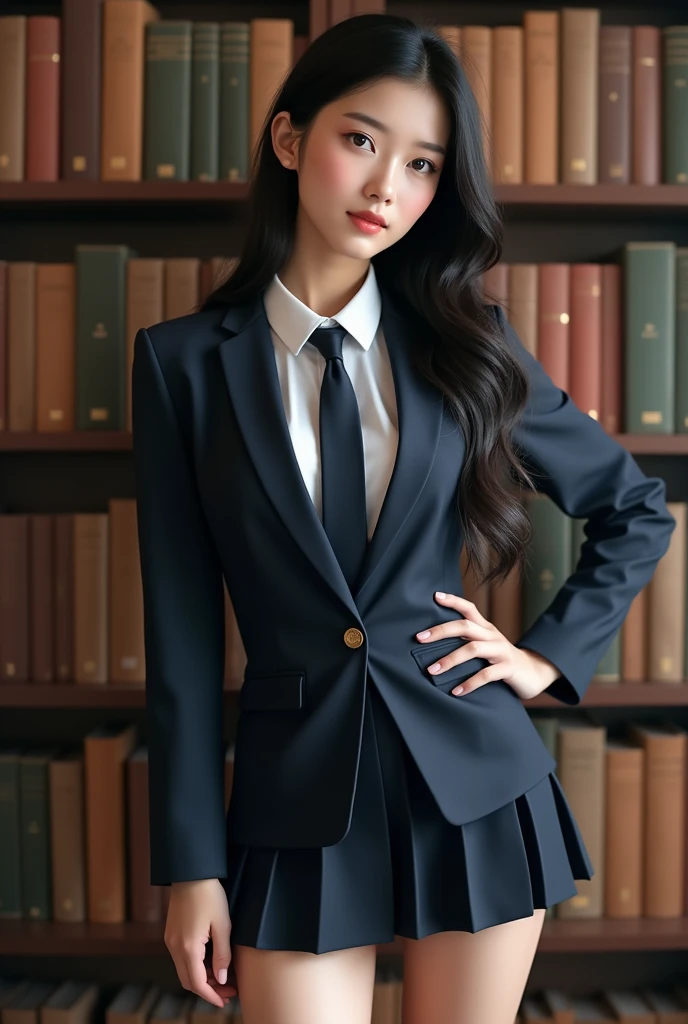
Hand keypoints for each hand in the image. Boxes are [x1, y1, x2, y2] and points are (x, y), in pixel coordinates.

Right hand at [164, 878, 237, 1005]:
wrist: (191, 872)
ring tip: (222, 977)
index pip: (197, 983)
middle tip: (228, 991)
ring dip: (201, 978)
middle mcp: (174, 947)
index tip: (225, 1000)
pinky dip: (194, 966)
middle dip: (207, 990)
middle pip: (188, 981)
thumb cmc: (209, 895)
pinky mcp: (171, 933)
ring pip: (184, 970)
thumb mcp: (223, 925)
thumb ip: (222, 954)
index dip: (211, 995)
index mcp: (187, 947)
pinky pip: (181, 958)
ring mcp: (170, 940)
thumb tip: (220, 978)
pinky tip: (210, 962)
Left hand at [415, 592, 561, 700]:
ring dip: (450, 660)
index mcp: (486, 628)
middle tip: (420, 638)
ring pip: (473, 649)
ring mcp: (501, 651)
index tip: (434, 596)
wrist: (534, 673)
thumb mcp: (486, 645)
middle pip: (465, 626)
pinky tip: (456, 691)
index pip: (469, 608)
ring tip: (432, 670)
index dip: (453, 601)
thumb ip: (468, 641)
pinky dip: (469, 683)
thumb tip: (435, 643)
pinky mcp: (508, 669)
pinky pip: (486, 674)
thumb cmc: (502, 659)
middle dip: (441, 631)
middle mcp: (492, 636)